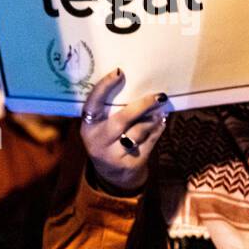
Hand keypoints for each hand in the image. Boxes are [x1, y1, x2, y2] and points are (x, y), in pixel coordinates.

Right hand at [79, 69, 168, 193]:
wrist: (113, 176)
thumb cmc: (109, 141)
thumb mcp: (102, 128)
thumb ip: (111, 110)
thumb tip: (134, 84)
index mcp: (88, 126)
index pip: (93, 103)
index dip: (104, 87)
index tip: (119, 72)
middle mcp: (98, 141)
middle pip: (122, 119)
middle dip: (142, 105)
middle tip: (159, 96)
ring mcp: (113, 155)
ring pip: (139, 131)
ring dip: (153, 120)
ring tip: (160, 112)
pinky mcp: (130, 165)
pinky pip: (149, 142)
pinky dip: (157, 131)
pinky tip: (160, 124)